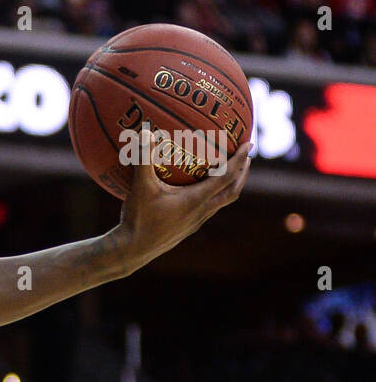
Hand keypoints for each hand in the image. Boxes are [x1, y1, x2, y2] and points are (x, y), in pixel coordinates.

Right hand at [116, 141, 250, 268]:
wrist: (132, 251)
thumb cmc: (138, 219)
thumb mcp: (140, 186)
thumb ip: (144, 158)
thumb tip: (146, 131)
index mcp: (196, 200)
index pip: (226, 177)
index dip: (240, 160)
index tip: (249, 144)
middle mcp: (201, 212)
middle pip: (232, 192)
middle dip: (242, 174)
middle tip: (245, 158)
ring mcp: (194, 223)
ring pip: (220, 203)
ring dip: (228, 187)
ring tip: (227, 173)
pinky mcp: (186, 229)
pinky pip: (206, 209)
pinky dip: (210, 196)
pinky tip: (195, 192)